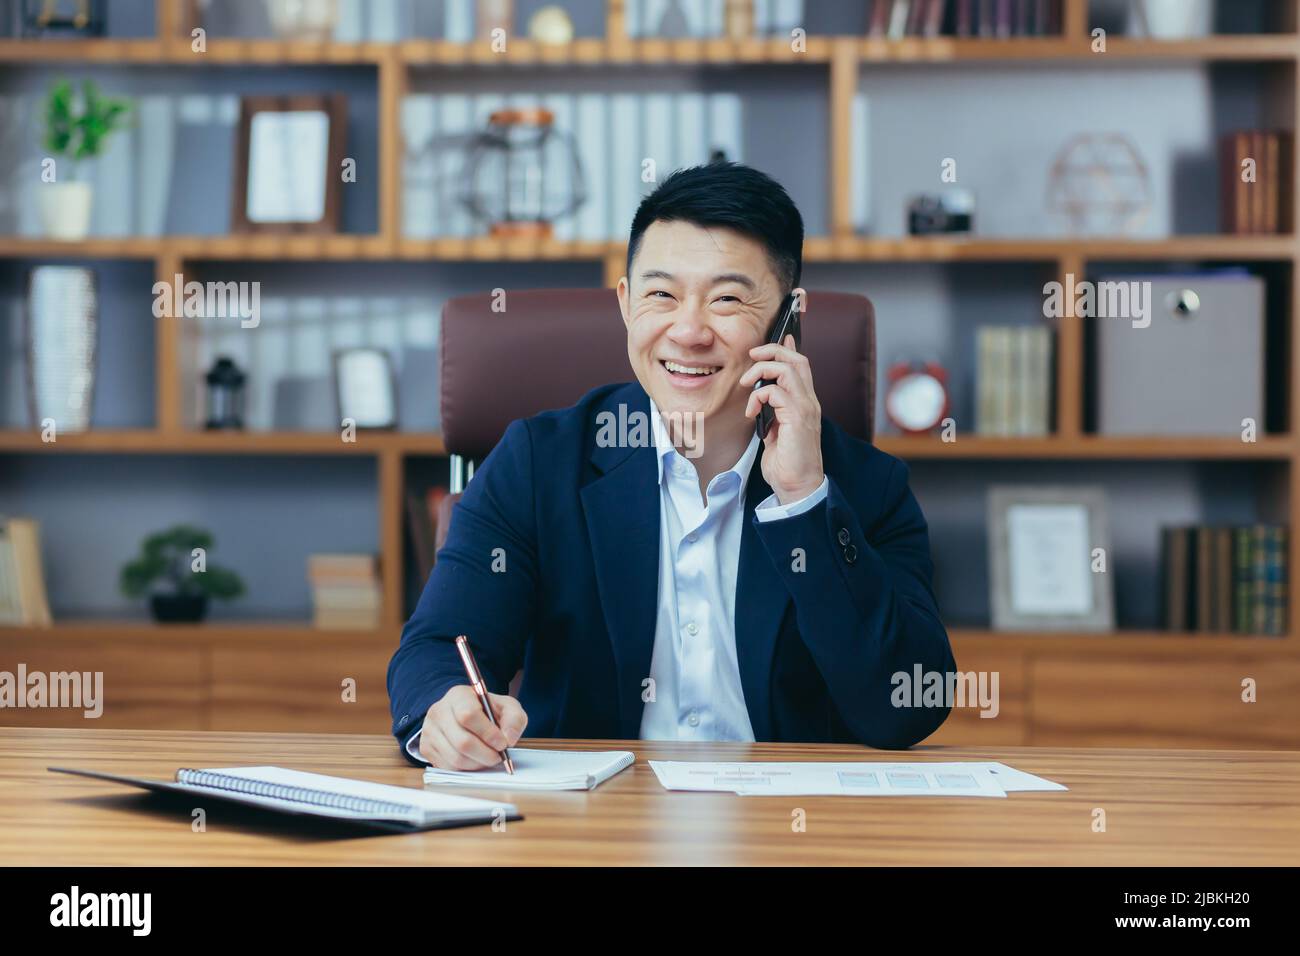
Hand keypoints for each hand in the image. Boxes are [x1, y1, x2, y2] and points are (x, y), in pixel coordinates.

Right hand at [418, 684, 527, 770]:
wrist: (463, 714)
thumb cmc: (486, 711)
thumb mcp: (506, 707)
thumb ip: (514, 719)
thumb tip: (509, 739)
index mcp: (458, 696)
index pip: (468, 715)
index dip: (488, 734)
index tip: (503, 743)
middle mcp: (439, 711)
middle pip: (462, 741)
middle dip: (486, 754)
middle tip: (499, 756)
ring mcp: (429, 731)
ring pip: (456, 758)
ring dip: (478, 764)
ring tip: (488, 758)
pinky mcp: (426, 748)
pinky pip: (448, 767)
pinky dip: (466, 769)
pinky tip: (475, 760)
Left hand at [740, 333, 824, 504]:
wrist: (797, 486)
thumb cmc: (786, 462)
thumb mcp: (776, 431)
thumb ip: (773, 411)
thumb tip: (762, 396)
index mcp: (805, 403)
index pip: (801, 366)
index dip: (788, 348)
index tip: (774, 340)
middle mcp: (809, 402)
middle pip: (797, 360)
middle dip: (772, 351)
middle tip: (753, 356)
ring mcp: (806, 409)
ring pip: (787, 370)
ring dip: (762, 371)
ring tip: (747, 386)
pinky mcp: (798, 418)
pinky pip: (776, 392)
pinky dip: (758, 396)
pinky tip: (751, 412)